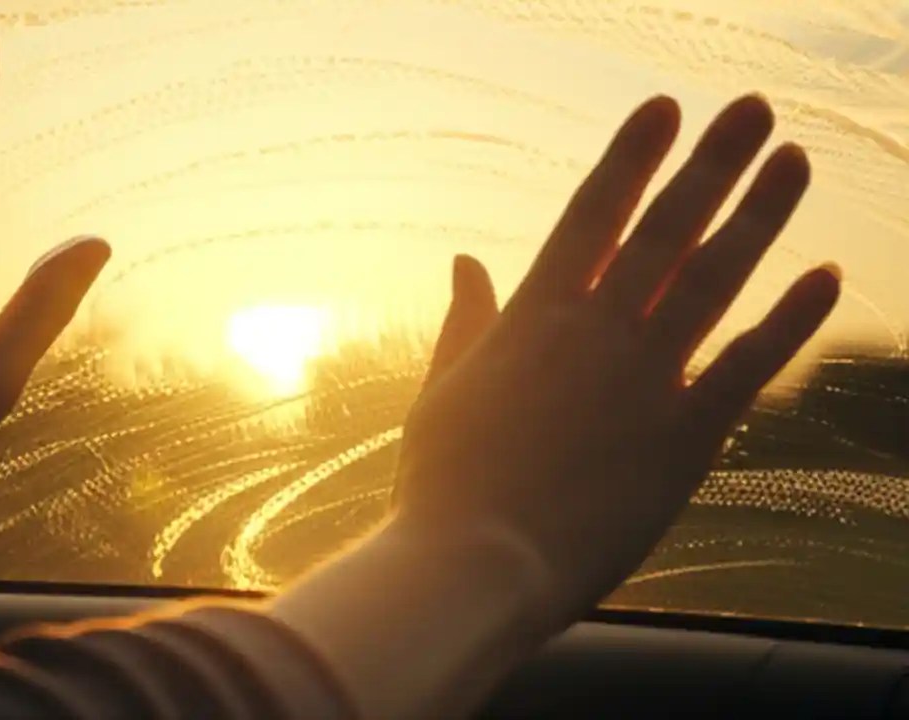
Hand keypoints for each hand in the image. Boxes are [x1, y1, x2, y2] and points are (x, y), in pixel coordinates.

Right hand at [394, 95, 839, 620]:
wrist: (475, 567)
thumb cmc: (443, 483)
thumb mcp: (442, 390)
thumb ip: (466, 322)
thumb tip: (465, 261)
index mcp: (530, 316)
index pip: (590, 215)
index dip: (631, 157)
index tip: (665, 107)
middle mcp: (594, 333)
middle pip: (663, 229)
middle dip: (710, 163)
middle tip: (751, 109)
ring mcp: (642, 381)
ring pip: (712, 280)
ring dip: (758, 215)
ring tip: (793, 159)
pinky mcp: (682, 438)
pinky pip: (747, 366)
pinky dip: (789, 320)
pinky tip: (823, 276)